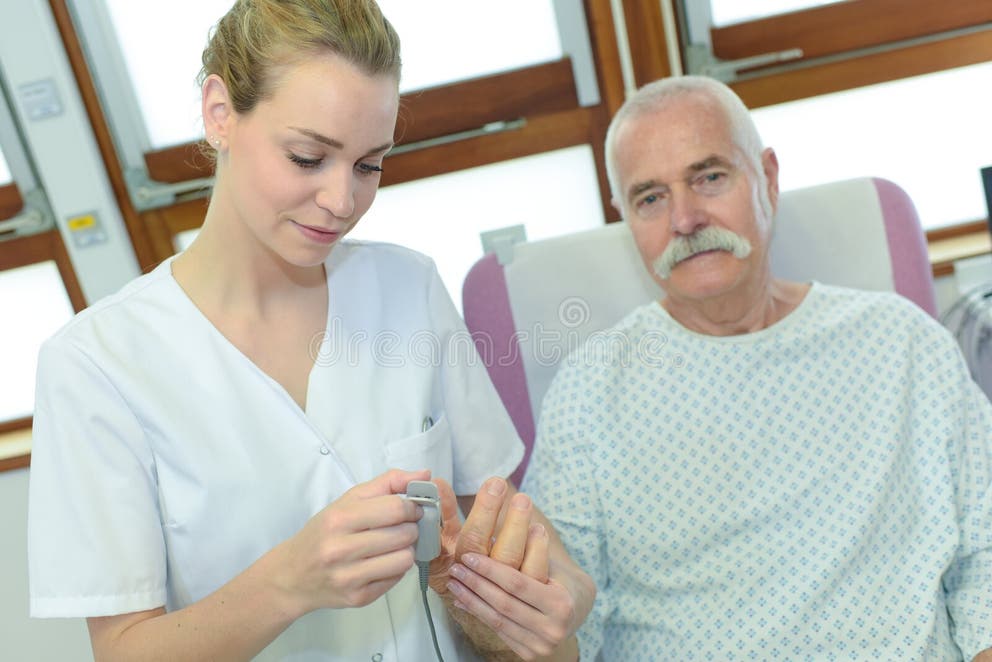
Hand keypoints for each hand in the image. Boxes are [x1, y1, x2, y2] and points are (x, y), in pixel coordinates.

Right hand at [273, 468, 428, 615]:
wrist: (291, 576)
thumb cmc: (323, 533)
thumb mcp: (347, 500)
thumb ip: (387, 483)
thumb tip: (424, 474)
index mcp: (339, 519)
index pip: (395, 508)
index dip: (412, 507)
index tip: (411, 509)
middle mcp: (341, 549)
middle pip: (404, 534)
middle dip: (411, 528)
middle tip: (402, 527)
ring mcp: (349, 577)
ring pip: (405, 559)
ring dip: (406, 549)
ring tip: (393, 545)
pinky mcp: (358, 598)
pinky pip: (397, 579)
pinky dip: (396, 568)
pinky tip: (382, 562)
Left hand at [430, 477, 579, 659]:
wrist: (576, 610)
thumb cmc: (559, 577)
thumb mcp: (550, 558)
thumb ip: (533, 541)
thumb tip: (512, 505)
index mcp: (561, 603)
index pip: (517, 584)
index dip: (489, 570)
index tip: (468, 557)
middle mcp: (553, 628)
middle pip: (504, 603)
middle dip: (476, 584)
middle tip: (456, 568)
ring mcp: (541, 644)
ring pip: (498, 619)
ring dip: (471, 599)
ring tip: (455, 582)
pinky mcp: (530, 652)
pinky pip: (498, 630)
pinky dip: (478, 613)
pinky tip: (464, 599)